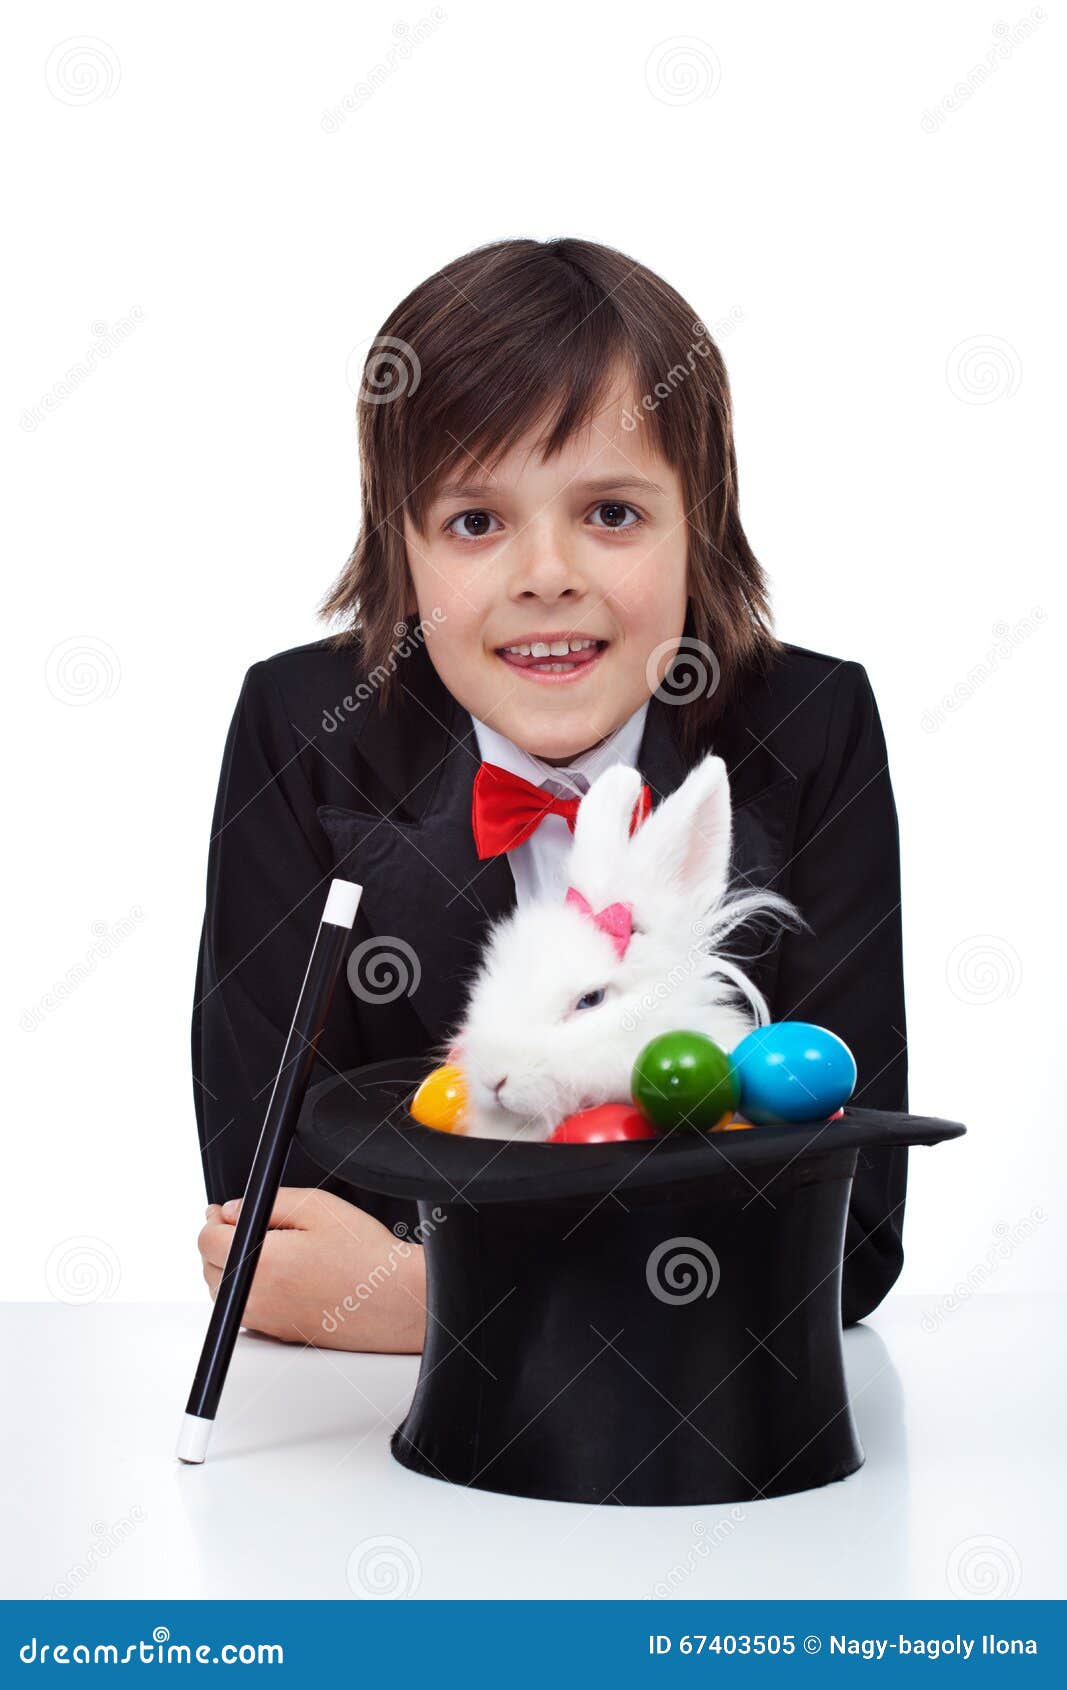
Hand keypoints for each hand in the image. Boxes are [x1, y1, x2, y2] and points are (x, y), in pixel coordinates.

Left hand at [198, 1187, 425, 1352]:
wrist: (398, 1299)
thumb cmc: (365, 1255)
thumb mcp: (317, 1206)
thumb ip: (265, 1202)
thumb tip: (232, 1210)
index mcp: (260, 1263)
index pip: (207, 1241)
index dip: (213, 1219)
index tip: (223, 1211)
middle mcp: (256, 1299)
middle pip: (209, 1268)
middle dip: (219, 1242)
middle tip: (241, 1224)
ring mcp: (267, 1322)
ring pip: (224, 1292)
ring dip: (231, 1268)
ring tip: (264, 1247)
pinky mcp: (280, 1335)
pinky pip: (246, 1310)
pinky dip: (249, 1290)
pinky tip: (281, 1273)